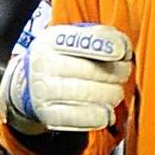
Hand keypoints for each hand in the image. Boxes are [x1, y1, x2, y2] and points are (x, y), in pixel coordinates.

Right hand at [0, 1, 133, 133]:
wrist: (30, 83)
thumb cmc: (64, 57)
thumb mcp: (77, 38)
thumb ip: (103, 37)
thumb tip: (124, 48)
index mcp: (53, 40)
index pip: (82, 41)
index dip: (108, 46)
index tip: (123, 52)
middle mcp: (44, 64)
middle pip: (93, 71)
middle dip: (118, 73)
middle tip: (124, 73)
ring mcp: (43, 91)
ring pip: (91, 95)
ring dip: (113, 94)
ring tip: (115, 91)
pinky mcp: (48, 114)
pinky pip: (82, 118)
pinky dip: (101, 116)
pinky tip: (107, 112)